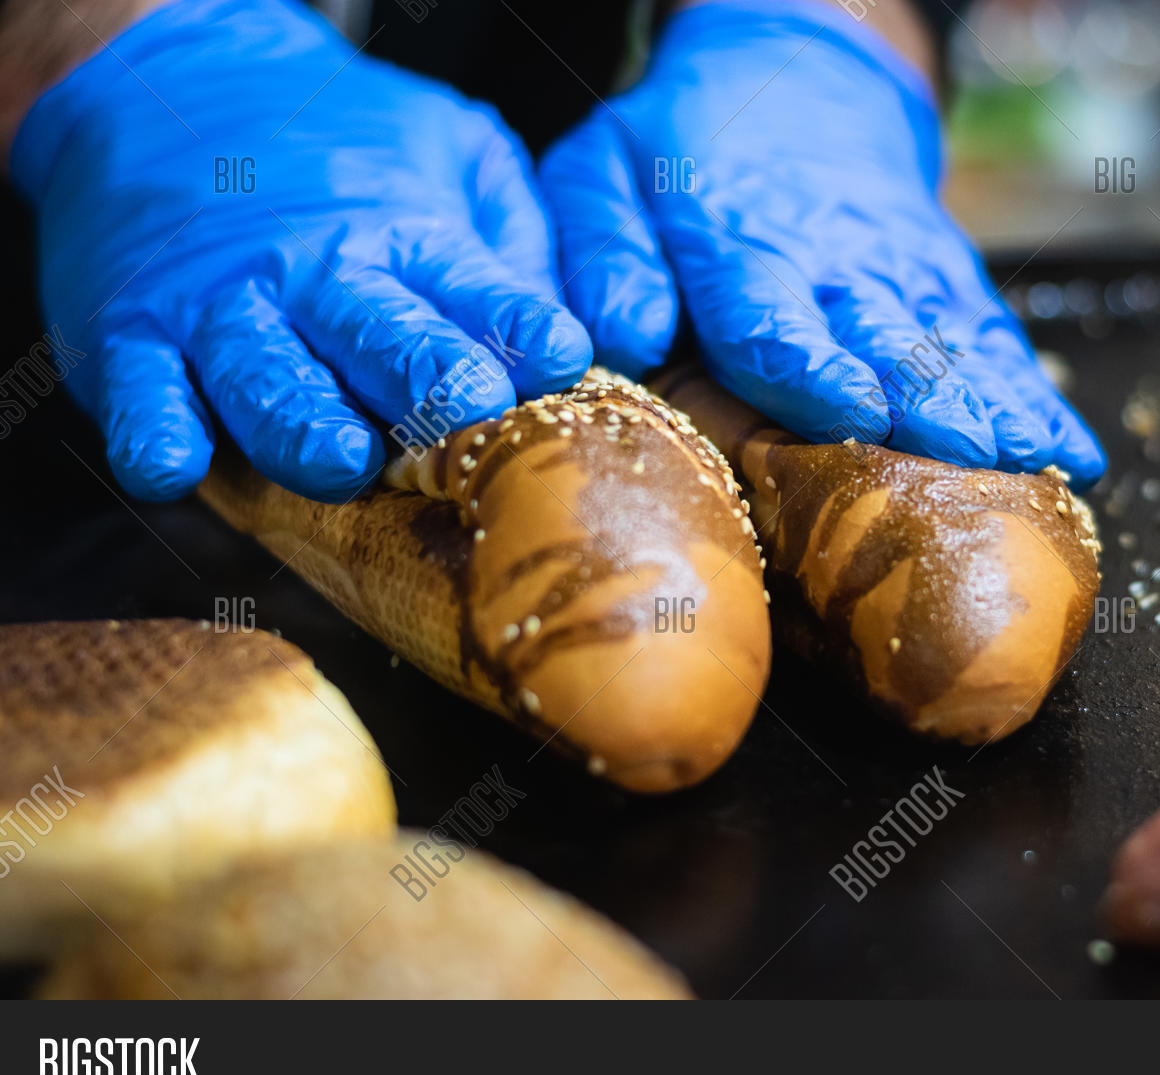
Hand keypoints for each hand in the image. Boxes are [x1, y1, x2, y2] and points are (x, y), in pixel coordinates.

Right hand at [11, 0, 589, 500]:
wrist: (170, 81)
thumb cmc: (340, 141)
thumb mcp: (456, 155)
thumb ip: (515, 243)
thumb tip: (582, 340)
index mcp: (411, 241)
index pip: (480, 297)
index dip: (520, 331)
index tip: (557, 357)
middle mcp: (320, 277)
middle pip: (382, 342)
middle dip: (429, 385)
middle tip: (467, 417)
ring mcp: (223, 307)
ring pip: (269, 378)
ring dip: (305, 425)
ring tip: (340, 461)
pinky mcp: (133, 331)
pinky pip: (142, 390)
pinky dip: (154, 428)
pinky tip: (171, 464)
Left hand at [539, 0, 1104, 484]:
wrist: (791, 72)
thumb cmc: (680, 145)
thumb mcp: (603, 174)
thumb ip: (605, 253)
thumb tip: (622, 337)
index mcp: (736, 244)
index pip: (773, 317)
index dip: (813, 368)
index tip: (854, 412)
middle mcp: (832, 261)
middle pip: (883, 339)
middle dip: (926, 400)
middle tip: (968, 454)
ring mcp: (900, 269)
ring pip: (950, 343)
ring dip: (994, 404)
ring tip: (1035, 460)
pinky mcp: (943, 277)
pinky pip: (991, 337)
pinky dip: (1032, 393)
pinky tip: (1070, 452)